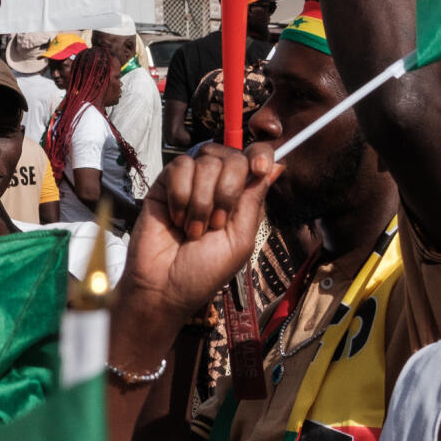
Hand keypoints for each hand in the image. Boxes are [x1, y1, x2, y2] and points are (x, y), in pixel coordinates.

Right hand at [121, 144, 277, 322]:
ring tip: (193, 229)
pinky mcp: (166, 182)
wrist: (163, 286)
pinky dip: (181, 196)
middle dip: (227, 190)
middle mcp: (218, 185)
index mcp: (241, 198)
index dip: (260, 154)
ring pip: (206, 161)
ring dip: (202, 201)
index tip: (259, 168)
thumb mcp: (240, 240)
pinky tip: (176, 218)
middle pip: (232, 156)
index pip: (256, 158)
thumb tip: (276, 164)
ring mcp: (191, 182)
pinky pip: (180, 167)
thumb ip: (254, 200)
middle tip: (216, 223)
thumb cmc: (204, 271)